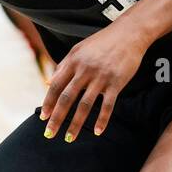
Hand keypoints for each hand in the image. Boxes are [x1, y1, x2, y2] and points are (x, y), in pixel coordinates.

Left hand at [41, 21, 148, 140]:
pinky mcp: (116, 82)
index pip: (56, 86)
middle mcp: (84, 70)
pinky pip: (107, 105)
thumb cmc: (102, 43)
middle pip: (66, 98)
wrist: (129, 34)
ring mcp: (101, 77)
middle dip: (57, 118)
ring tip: (69, 138)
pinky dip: (102, 120)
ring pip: (84, 105)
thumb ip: (63, 66)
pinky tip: (98, 132)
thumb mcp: (78, 50)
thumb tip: (48, 82)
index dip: (48, 103)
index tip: (43, 117)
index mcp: (73, 61)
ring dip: (75, 124)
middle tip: (49, 134)